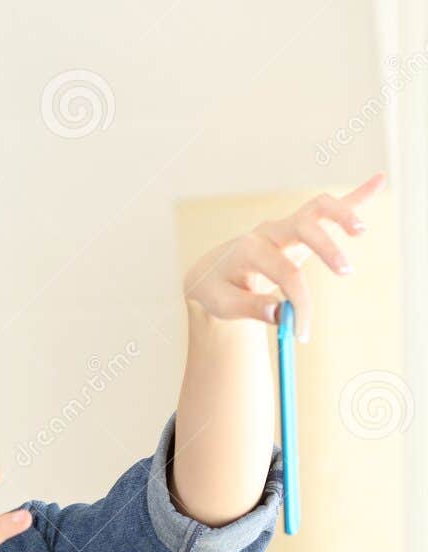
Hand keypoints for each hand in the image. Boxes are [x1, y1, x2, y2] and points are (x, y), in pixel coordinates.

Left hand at [183, 171, 383, 340]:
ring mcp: (285, 226)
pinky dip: (353, 196)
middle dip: (327, 248)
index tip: (302, 332)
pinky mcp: (298, 227)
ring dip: (342, 214)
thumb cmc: (217, 289)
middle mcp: (269, 232)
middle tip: (345, 272)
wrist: (210, 272)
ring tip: (360, 231)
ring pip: (317, 207)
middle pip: (304, 227)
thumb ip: (250, 308)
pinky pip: (327, 207)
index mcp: (249, 250)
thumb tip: (280, 313)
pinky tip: (379, 180)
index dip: (300, 304)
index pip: (286, 274)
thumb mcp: (222, 304)